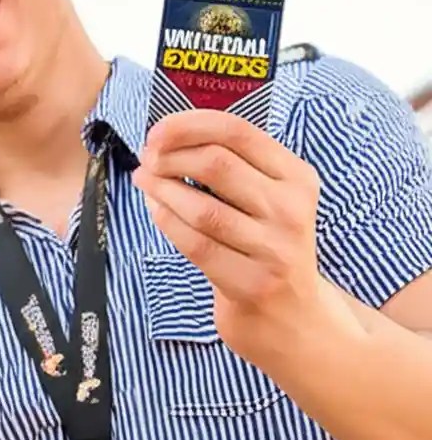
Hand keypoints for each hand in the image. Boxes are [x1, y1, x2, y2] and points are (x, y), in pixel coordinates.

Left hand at [133, 109, 338, 362]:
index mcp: (297, 177)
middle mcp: (291, 209)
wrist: (294, 315)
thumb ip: (233, 164)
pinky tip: (155, 209)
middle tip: (147, 159)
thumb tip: (169, 134)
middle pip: (216, 164)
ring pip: (202, 207)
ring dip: (161, 188)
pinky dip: (167, 221)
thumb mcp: (269, 197)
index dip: (188, 125)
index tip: (156, 131)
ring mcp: (273, 248)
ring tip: (143, 179)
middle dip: (170, 156)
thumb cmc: (266, 244)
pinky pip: (195, 244)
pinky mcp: (251, 282)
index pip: (238, 132)